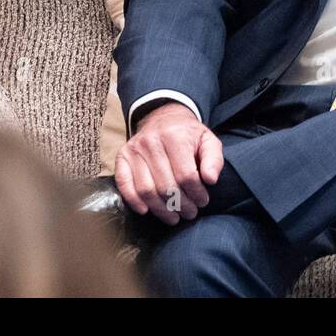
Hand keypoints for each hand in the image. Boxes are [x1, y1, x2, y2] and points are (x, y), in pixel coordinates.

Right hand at [113, 102, 225, 225]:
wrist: (163, 118)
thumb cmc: (188, 135)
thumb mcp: (207, 141)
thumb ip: (214, 159)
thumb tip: (210, 180)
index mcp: (175, 136)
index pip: (186, 175)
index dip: (196, 194)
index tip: (203, 201)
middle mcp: (151, 142)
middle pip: (166, 186)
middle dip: (181, 205)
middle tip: (190, 213)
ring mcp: (134, 149)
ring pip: (146, 190)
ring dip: (161, 209)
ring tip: (174, 217)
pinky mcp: (122, 157)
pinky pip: (124, 184)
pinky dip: (133, 201)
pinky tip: (146, 210)